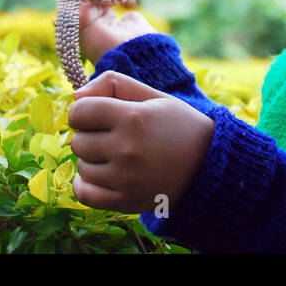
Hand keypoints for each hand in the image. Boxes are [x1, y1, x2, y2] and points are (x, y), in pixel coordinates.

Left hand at [68, 70, 216, 214]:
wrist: (210, 165)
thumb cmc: (178, 125)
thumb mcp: (153, 95)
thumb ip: (113, 84)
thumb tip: (75, 98)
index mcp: (133, 118)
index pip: (80, 112)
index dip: (84, 111)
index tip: (97, 114)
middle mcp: (126, 149)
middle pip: (78, 141)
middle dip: (90, 135)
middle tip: (112, 135)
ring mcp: (125, 179)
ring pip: (82, 167)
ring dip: (92, 159)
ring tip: (116, 155)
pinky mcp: (126, 201)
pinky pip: (84, 194)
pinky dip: (85, 184)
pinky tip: (100, 174)